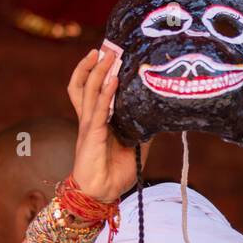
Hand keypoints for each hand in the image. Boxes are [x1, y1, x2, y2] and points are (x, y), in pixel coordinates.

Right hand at [66, 49, 142, 202]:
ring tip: (108, 55)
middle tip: (105, 48)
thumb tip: (159, 117)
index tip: (106, 56)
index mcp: (96, 121)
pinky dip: (106, 93)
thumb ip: (143, 130)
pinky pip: (98, 110)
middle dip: (91, 65)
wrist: (101, 194)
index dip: (94, 72)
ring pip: (88, 91)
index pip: (89, 90)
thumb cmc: (114, 173)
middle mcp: (89, 120)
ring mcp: (89, 126)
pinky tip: (114, 81)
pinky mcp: (92, 135)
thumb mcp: (135, 147)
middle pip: (82, 84)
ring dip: (99, 71)